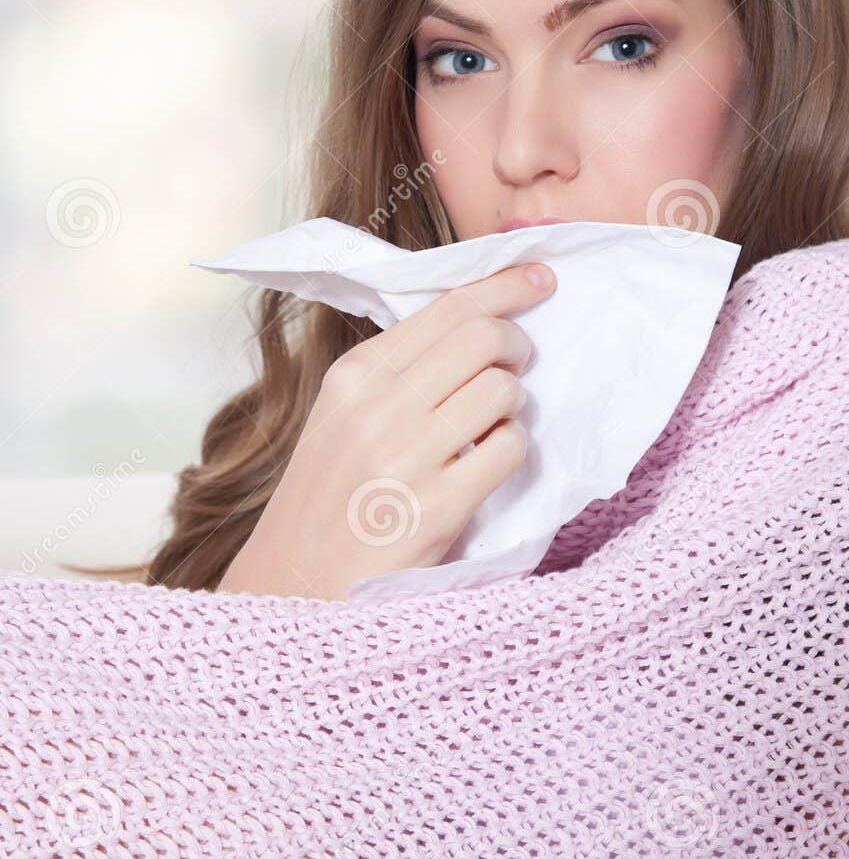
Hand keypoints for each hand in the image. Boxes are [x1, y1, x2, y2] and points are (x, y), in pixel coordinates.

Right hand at [217, 260, 556, 599]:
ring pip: (502, 390)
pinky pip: (509, 448)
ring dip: (513, 404)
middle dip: (517, 343)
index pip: (447, 308)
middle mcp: (377, 407)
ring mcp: (406, 457)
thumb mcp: (342, 415)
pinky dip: (512, 450)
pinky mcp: (437, 507)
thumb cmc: (329, 497)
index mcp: (354, 374)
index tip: (541, 276)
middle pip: (482, 339)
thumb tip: (477, 321)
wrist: (296, 582)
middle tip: (519, 360)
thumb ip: (398, 370)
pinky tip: (488, 464)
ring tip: (491, 424)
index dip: (505, 286)